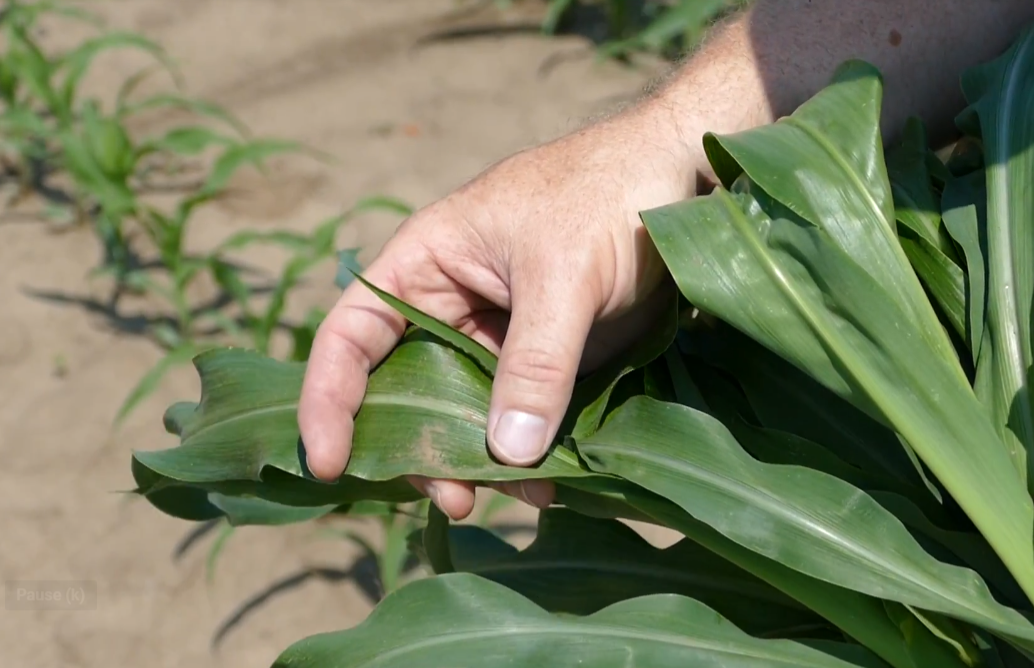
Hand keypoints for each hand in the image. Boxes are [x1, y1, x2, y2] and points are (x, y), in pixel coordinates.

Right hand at [296, 115, 693, 518]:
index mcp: (426, 264)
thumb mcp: (565, 276)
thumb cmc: (609, 197)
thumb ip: (536, 363)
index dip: (328, 400)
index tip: (328, 464)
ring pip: (467, 415)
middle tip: (454, 497)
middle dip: (421, 449)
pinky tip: (556, 482)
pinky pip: (522, 417)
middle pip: (405, 392)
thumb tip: (507, 454)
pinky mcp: (546, 362)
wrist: (686, 183)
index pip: (350, 336)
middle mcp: (451, 306)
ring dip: (484, 462)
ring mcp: (500, 337)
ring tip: (526, 496)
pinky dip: (532, 454)